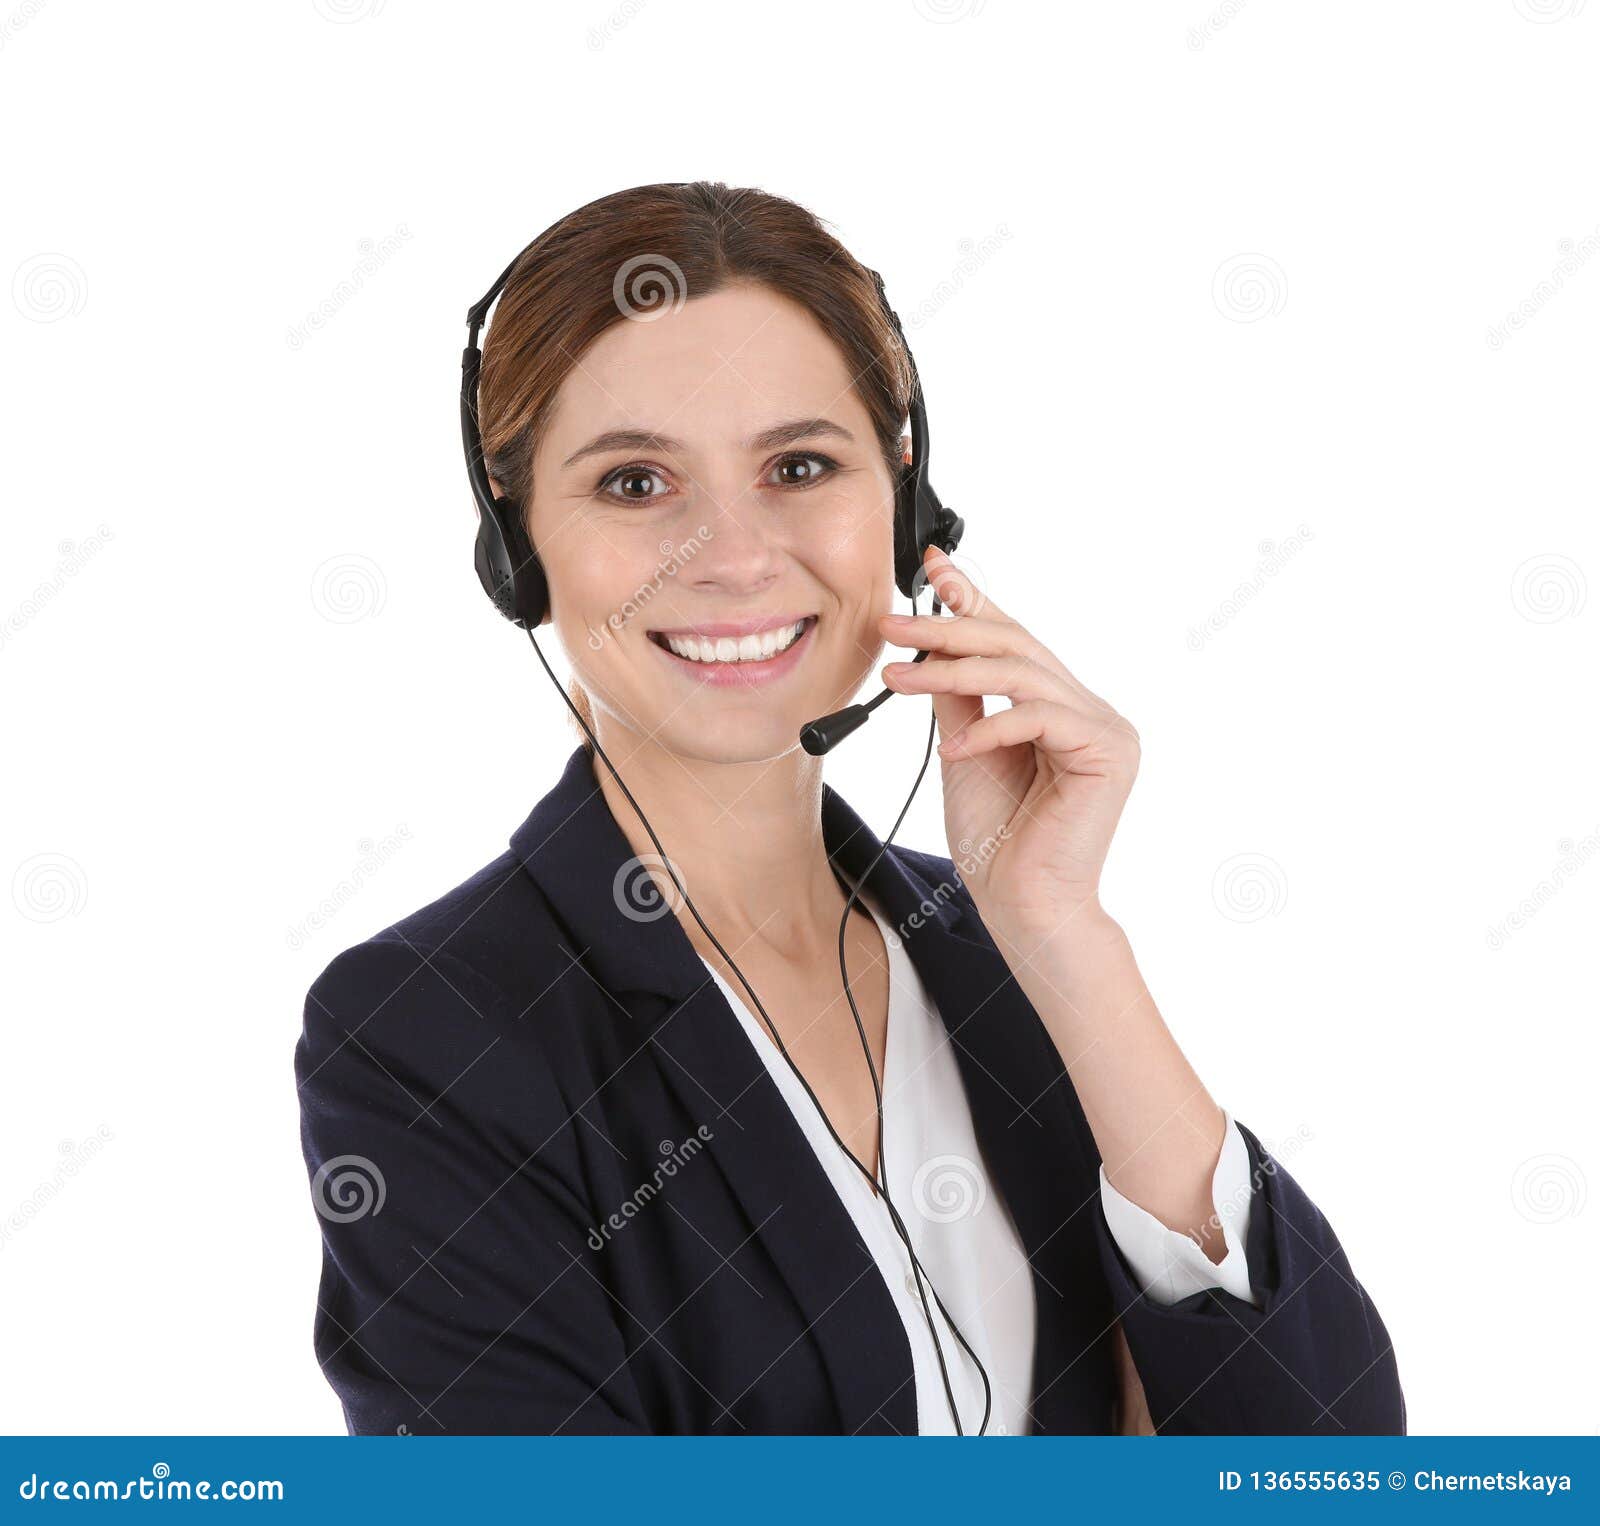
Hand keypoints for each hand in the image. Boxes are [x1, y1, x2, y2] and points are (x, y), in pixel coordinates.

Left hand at [878, 546, 1140, 941]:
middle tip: (890, 626)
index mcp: (1058, 704)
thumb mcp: (964, 750)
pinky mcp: (1109, 751)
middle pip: (1015, 644)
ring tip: (897, 679)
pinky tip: (954, 749)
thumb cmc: (995, 838)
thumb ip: (959, 698)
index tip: (930, 566)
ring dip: (952, 671)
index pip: (1012, 636)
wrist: (1020, 904)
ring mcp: (1105, 727)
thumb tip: (931, 647)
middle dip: (947, 630)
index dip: (973, 597)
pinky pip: (1039, 716)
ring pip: (1022, 673)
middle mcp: (1087, 708)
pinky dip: (990, 728)